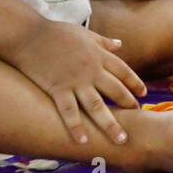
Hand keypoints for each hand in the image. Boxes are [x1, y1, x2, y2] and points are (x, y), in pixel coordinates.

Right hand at [6, 19, 146, 145]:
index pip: (123, 71)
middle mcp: (91, 70)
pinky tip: (84, 141)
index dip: (134, 83)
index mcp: (98, 55)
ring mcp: (75, 81)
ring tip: (122, 140)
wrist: (28, 35)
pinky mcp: (57, 89)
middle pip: (115, 90)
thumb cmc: (56, 32)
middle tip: (139, 118)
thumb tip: (119, 44)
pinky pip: (69, 111)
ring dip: (110, 124)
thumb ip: (103, 41)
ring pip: (97, 106)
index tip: (143, 94)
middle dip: (128, 104)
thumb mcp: (84, 33)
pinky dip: (76, 126)